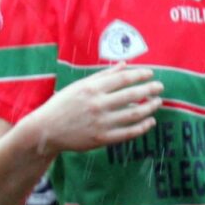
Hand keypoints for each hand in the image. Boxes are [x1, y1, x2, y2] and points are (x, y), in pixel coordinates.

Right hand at [26, 66, 161, 154]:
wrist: (45, 130)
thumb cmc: (61, 105)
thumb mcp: (78, 86)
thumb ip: (102, 76)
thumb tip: (125, 65)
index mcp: (91, 89)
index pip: (123, 79)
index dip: (140, 75)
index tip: (150, 74)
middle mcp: (97, 104)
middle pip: (132, 95)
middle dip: (150, 89)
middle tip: (159, 87)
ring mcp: (100, 122)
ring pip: (134, 114)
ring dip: (150, 107)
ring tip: (157, 103)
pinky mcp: (101, 138)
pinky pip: (128, 133)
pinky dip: (142, 127)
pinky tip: (150, 121)